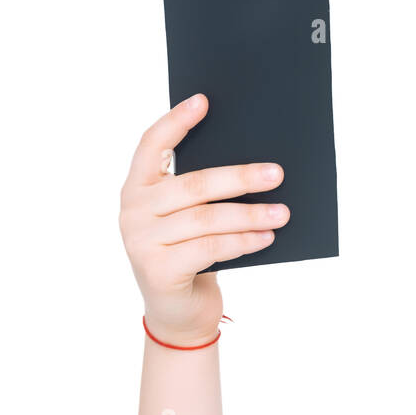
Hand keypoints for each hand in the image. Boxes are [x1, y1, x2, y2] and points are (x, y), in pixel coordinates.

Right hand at [118, 94, 289, 345]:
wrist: (178, 313)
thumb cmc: (190, 255)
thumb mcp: (189, 219)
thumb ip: (200, 193)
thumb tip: (253, 166)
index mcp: (137, 187)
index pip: (151, 144)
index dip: (176, 121)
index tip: (204, 100)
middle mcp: (133, 210)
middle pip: (193, 185)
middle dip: (239, 177)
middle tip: (277, 173)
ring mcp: (141, 241)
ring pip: (207, 219)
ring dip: (250, 214)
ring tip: (282, 212)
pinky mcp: (158, 270)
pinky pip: (209, 248)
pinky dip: (243, 241)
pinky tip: (266, 237)